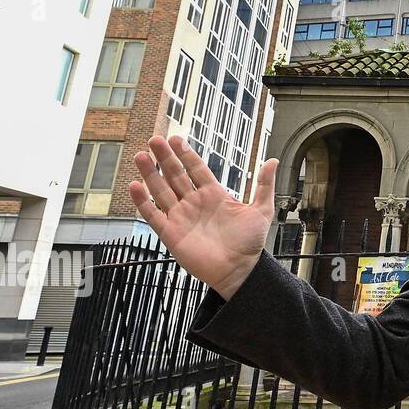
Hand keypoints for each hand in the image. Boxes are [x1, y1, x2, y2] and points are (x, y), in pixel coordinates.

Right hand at [129, 135, 278, 299]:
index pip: (196, 169)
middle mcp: (195, 203)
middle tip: (155, 140)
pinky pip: (153, 215)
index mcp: (214, 195)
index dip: (186, 154)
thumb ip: (264, 184)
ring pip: (161, 191)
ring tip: (141, 156)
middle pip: (176, 176)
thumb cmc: (250, 242)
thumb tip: (273, 161)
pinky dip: (142, 202)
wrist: (239, 269)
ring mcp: (181, 217)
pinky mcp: (171, 233)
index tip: (177, 139)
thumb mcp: (262, 210)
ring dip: (150, 174)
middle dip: (165, 158)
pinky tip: (135, 186)